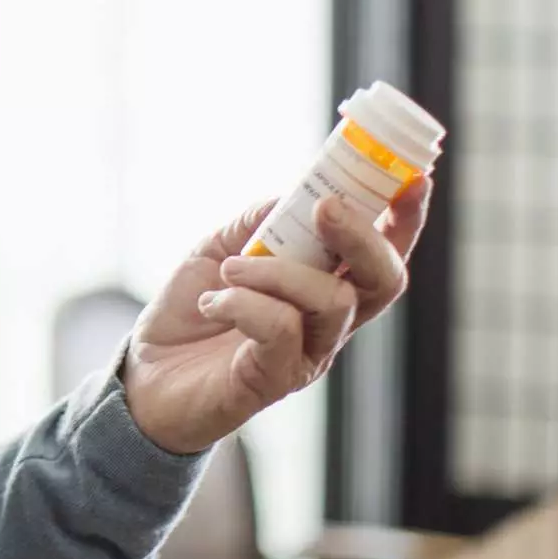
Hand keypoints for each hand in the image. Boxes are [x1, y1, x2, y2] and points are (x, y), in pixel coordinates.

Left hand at [119, 180, 433, 454]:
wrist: (143, 375)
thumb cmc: (190, 310)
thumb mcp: (219, 248)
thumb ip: (260, 222)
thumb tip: (298, 192)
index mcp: (323, 286)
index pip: (384, 252)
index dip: (406, 217)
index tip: (415, 178)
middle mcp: (327, 323)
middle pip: (385, 280)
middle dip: (363, 236)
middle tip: (325, 209)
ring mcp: (306, 355)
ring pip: (334, 302)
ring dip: (279, 271)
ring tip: (229, 270)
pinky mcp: (274, 380)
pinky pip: (281, 330)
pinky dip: (243, 303)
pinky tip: (212, 303)